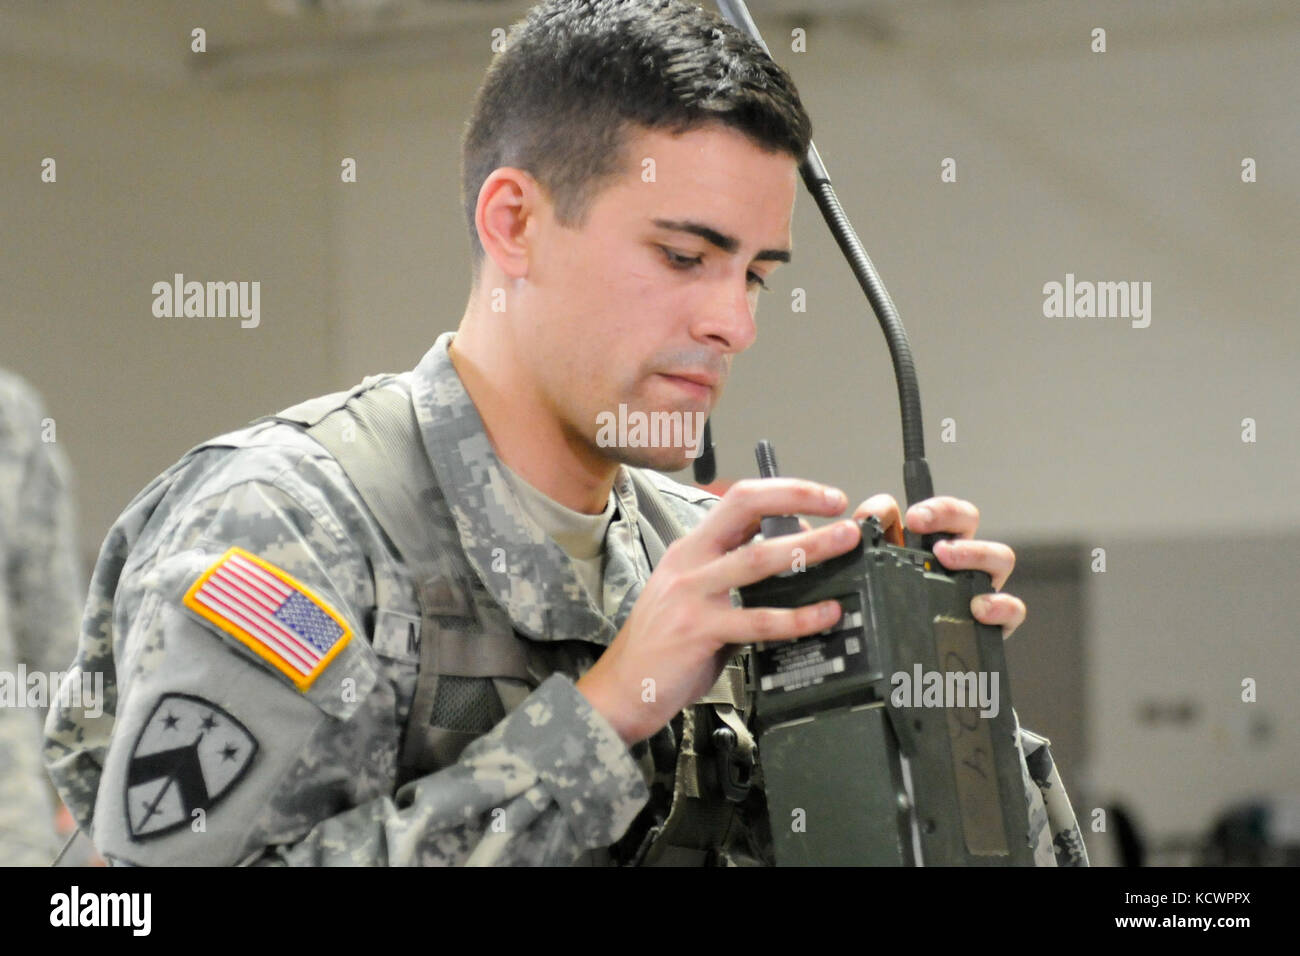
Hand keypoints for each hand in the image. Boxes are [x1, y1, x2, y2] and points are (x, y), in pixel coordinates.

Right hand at [577, 478, 861, 744]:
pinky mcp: (699, 630)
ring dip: (809, 547)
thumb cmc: (663, 646)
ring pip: (759, 558)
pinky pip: (758, 619)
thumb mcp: (694, 595)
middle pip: (745, 508)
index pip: (739, 500)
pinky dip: (798, 615)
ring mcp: (692, 594)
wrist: (621, 689)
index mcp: (690, 549)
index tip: (821, 497)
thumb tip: (789, 561)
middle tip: (838, 505)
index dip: (784, 491)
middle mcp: (690, 562)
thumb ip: (734, 578)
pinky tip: (825, 613)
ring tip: (844, 542)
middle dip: (796, 498)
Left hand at [852, 493, 1026, 638]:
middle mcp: (959, 563)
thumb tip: (862, 521)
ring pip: (999, 557)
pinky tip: (977, 608)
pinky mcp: (995, 624)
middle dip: (947, 513)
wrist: (904, 674)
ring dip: (973, 551)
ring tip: (945, 558)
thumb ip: (865, 547)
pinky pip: (1013, 609)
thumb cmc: (890, 620)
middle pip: (969, 521)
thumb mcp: (871, 581)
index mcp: (930, 547)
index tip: (909, 516)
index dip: (928, 506)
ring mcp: (980, 590)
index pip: (938, 512)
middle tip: (918, 524)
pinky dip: (1000, 605)